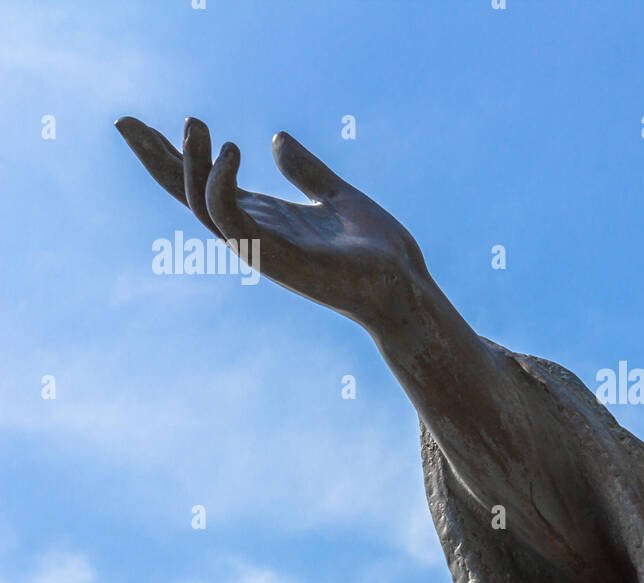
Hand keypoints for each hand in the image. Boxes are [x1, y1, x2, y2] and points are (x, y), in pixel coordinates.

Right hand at [115, 116, 430, 327]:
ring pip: (202, 203)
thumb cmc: (377, 251)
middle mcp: (255, 233)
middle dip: (156, 160)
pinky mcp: (274, 253)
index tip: (143, 126)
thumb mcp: (336, 196)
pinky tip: (230, 150)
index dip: (175, 156)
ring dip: (190, 164)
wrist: (403, 285)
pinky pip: (230, 216)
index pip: (206, 184)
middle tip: (125, 122)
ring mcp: (261, 245)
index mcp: (266, 218)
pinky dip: (221, 183)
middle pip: (188, 194)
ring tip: (197, 124)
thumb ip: (306, 170)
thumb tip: (278, 138)